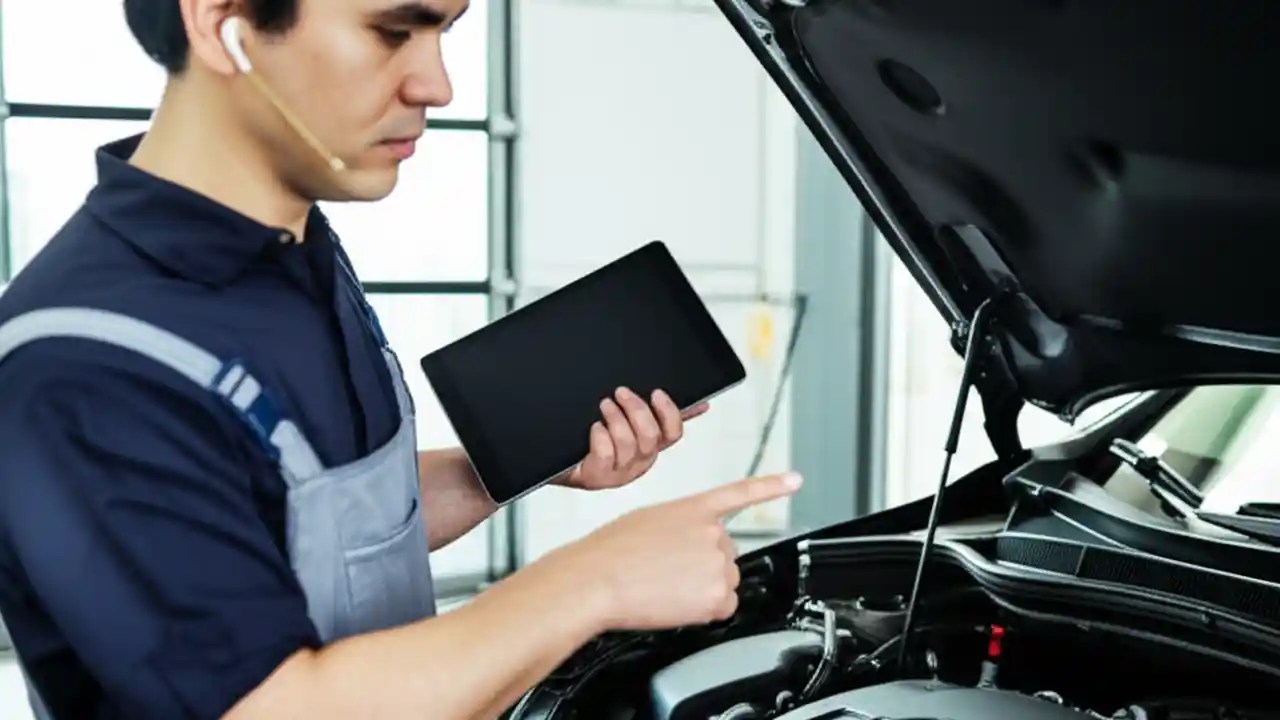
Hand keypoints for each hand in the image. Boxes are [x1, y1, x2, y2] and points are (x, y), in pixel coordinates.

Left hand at [558, 387, 709, 491]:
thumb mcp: (629, 421)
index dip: (669, 413)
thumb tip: (700, 405)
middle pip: (651, 437)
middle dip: (636, 410)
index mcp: (651, 448)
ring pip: (629, 444)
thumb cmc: (595, 440)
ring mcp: (619, 473)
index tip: (656, 393)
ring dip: (616, 419)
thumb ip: (659, 413)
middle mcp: (639, 463)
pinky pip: (606, 455)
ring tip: (604, 405)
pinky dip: (600, 436)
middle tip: (621, 392)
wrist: (560, 461)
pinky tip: (594, 428)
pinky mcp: (597, 477)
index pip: (673, 434)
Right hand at [564, 472, 802, 630]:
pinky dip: (705, 609)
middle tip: (667, 571)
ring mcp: (718, 564)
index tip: (796, 480)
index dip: (772, 486)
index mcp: (694, 509)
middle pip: (724, 554)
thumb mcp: (648, 521)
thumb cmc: (610, 552)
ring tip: (665, 586)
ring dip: (702, 588)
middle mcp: (714, 533)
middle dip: (702, 565)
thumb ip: (681, 528)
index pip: (740, 493)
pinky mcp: (717, 595)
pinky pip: (723, 606)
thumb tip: (689, 551)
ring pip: (723, 582)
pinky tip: (677, 603)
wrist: (597, 578)